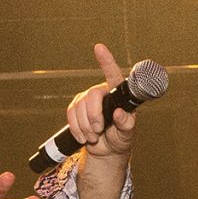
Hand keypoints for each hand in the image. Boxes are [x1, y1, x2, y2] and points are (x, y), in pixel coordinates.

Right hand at [63, 43, 138, 159]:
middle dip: (94, 116)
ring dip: (85, 126)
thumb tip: (119, 113)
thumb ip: (126, 124)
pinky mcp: (76, 108)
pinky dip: (76, 129)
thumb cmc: (120, 138)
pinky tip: (83, 136)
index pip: (112, 75)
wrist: (106, 150)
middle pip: (92, 96)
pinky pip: (70, 115)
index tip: (99, 47)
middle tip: (99, 130)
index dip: (106, 61)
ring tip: (94, 136)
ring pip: (79, 108)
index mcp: (118, 94)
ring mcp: (87, 99)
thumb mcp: (127, 134)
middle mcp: (101, 92)